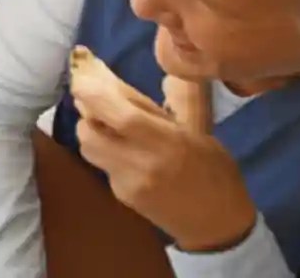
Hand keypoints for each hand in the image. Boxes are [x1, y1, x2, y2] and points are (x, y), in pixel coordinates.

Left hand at [71, 74, 256, 251]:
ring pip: (88, 146)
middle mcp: (142, 164)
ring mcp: (127, 183)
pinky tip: (121, 146)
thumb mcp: (201, 131)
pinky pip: (100, 163)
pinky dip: (103, 148)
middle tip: (96, 96)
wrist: (218, 226)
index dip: (94, 92)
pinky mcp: (120, 196)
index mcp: (168, 143)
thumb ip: (174, 103)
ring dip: (91, 128)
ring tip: (108, 120)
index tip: (82, 72)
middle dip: (86, 108)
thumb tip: (155, 74)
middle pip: (89, 129)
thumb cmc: (216, 172)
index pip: (120, 116)